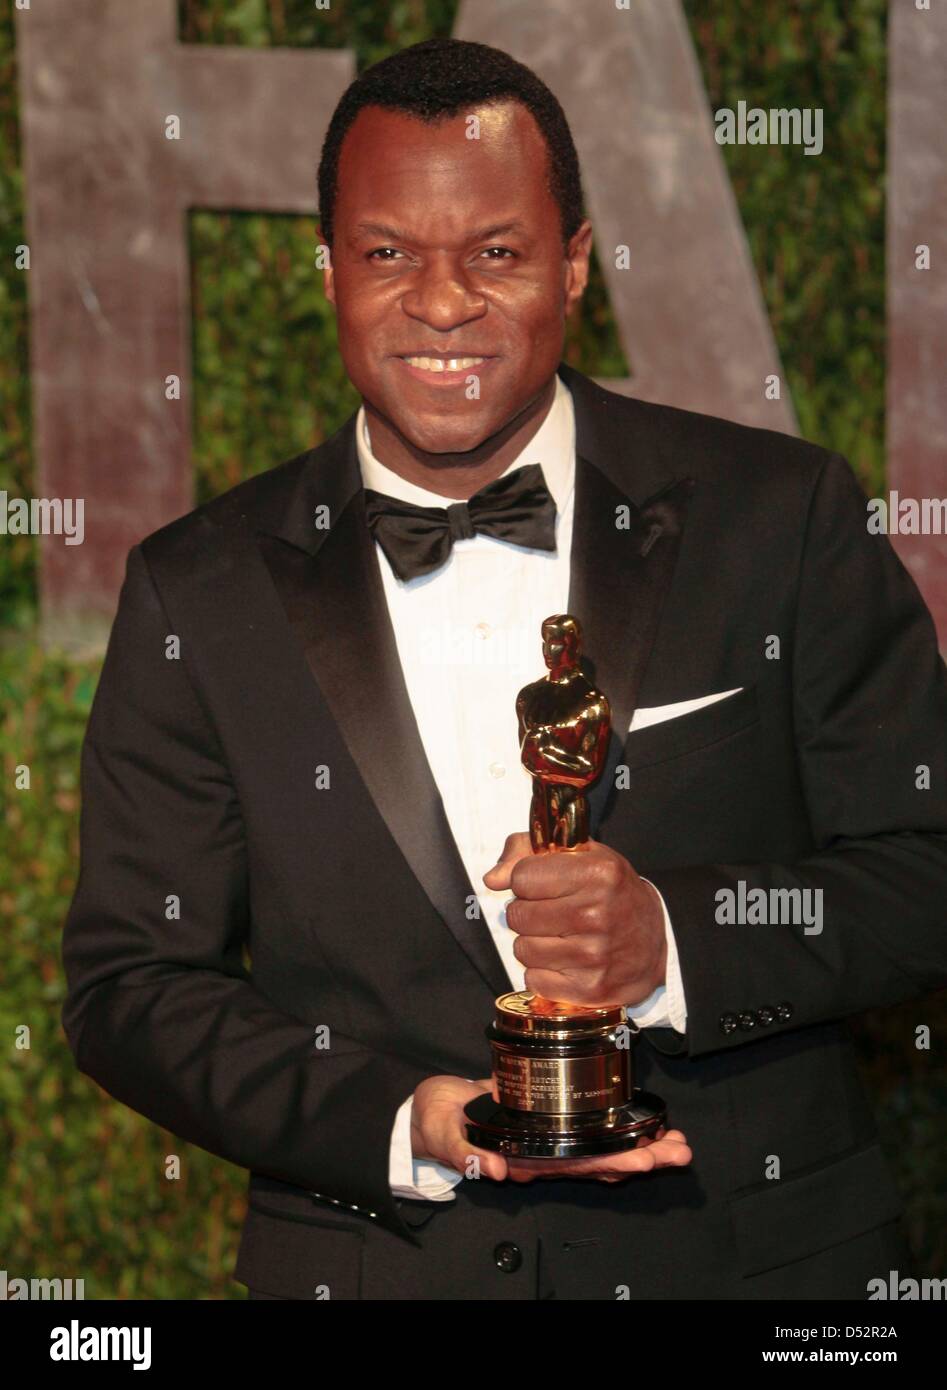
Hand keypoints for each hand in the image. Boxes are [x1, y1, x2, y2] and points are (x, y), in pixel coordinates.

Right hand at [409, 1075, 690, 1182]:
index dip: (611, 1161)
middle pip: (601, 1163)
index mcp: (524, 1160)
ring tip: (675, 1143)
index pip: (576, 1165)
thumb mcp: (445, 1134)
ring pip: (603, 1152)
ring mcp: (550, 1145)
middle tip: (679, 1151)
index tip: (643, 1157)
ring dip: (641, 1148)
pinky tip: (643, 1127)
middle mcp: (543, 1157)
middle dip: (643, 1157)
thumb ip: (466, 1152)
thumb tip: (495, 1169)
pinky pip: (591, 1135)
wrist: (433, 1113)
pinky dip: (619, 1132)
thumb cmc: (439, 1122)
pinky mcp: (549, 1126)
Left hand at [483, 832, 666, 1006]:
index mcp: (596, 874)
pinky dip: (544, 973)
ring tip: (561, 936)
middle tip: (554, 912)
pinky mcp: (589, 989)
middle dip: (528, 912)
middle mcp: (596, 914)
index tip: (545, 884)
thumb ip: (527, 852)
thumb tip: (492, 879)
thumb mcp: (581, 856)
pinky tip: (566, 961)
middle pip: (517, 915)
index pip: (521, 877)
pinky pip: (534, 980)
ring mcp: (593, 956)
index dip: (527, 880)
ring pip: (522, 949)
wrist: (656, 941)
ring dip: (534, 943)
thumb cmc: (611, 893)